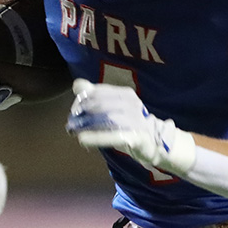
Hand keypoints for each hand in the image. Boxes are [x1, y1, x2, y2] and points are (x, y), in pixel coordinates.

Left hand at [66, 78, 194, 175]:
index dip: (81, 100)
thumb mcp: (114, 107)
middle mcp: (132, 104)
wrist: (155, 142)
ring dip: (86, 125)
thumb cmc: (130, 124)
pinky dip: (96, 137)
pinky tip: (83, 140)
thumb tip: (78, 85)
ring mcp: (136, 120)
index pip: (97, 91)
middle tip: (72, 124)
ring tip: (75, 132)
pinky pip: (114, 135)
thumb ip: (97, 96)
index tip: (75, 111)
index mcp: (125, 94)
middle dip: (81, 114)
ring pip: (105, 119)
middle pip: (99, 104)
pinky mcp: (136, 137)